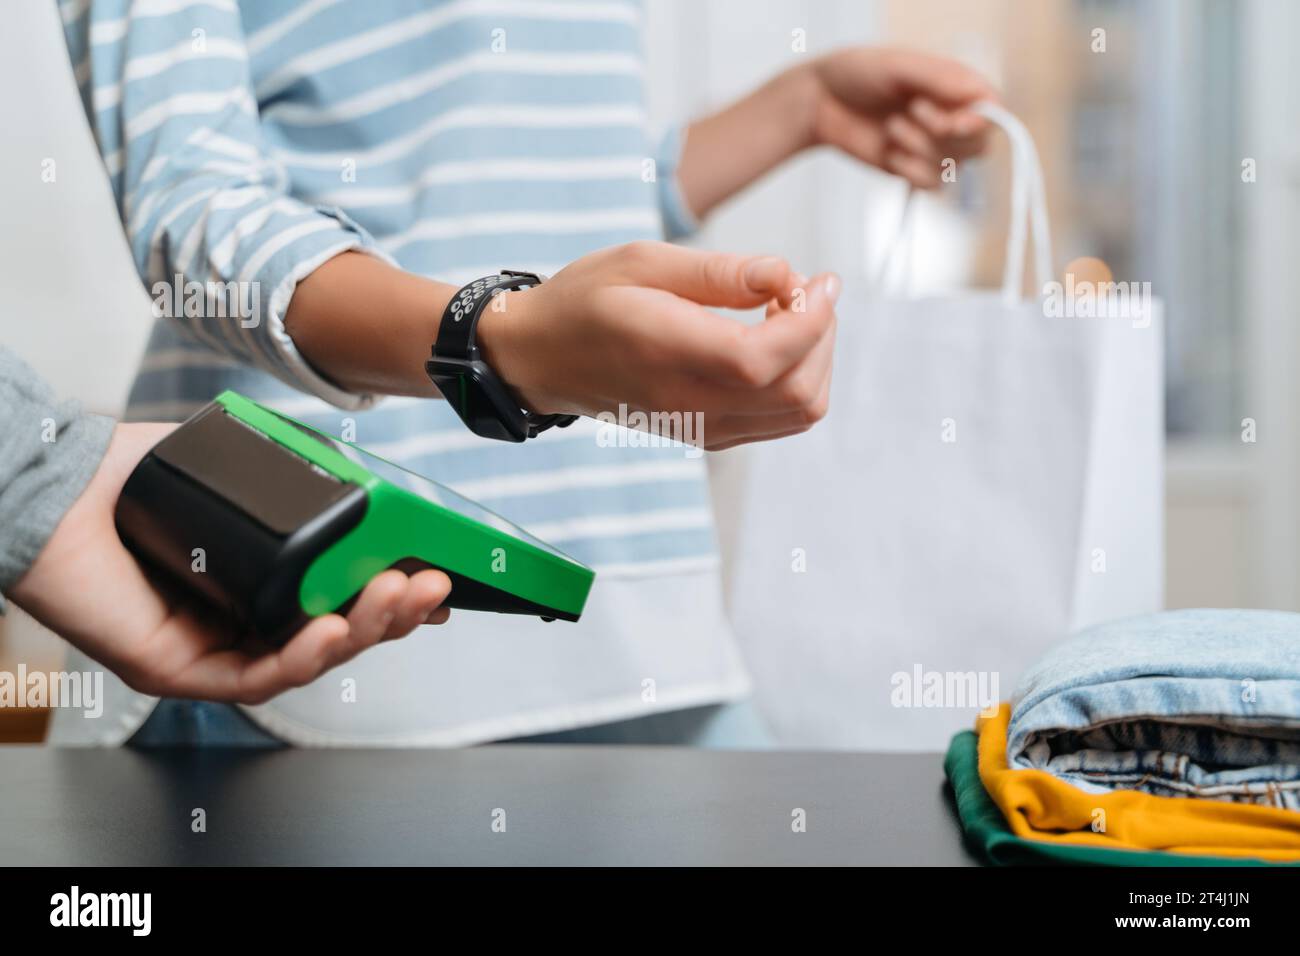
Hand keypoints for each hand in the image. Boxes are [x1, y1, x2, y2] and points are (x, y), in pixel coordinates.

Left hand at [8, 423, 451, 704]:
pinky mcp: (177, 669)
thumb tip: (361, 471)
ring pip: (306, 660)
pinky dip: (301, 657)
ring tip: (399, 598)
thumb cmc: (135, 475)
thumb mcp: (240, 466)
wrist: (59, 486)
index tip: (436, 576)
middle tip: (432, 586)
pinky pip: (251, 679)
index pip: (341, 597)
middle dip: (393, 615)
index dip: (392, 596)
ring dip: (363, 633)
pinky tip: (332, 629)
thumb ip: (298, 473)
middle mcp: (241, 619)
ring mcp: (212, 648)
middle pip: (337, 635)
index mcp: (262, 579)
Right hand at [477, 241, 838, 451]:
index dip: (811, 320)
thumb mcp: (643, 262)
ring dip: (815, 358)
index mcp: (668, 354)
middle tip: (802, 287)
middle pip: (798, 392)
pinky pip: (780, 420)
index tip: (819, 279)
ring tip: (787, 312)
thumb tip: (784, 275)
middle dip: (822, 333)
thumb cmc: (586, 299)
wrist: (543, 356)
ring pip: (799, 412)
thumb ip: (718, 273)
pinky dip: (798, 379)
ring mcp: (702, 427)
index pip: (765, 359)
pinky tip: (774, 339)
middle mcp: (689, 403)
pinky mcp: (710, 434)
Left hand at [677, 47, 995, 217]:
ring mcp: (933, 146)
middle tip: (911, 111)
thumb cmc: (857, 73)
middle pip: (978, 144)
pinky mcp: (912, 169)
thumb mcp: (899, 65)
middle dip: (944, 135)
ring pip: (953, 167)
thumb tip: (982, 97)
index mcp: (955, 86)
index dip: (980, 122)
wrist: (819, 103)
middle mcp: (951, 116)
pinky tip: (888, 153)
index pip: (992, 110)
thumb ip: (940, 79)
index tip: (955, 123)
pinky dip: (909, 172)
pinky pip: (930, 185)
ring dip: (920, 150)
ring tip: (890, 126)